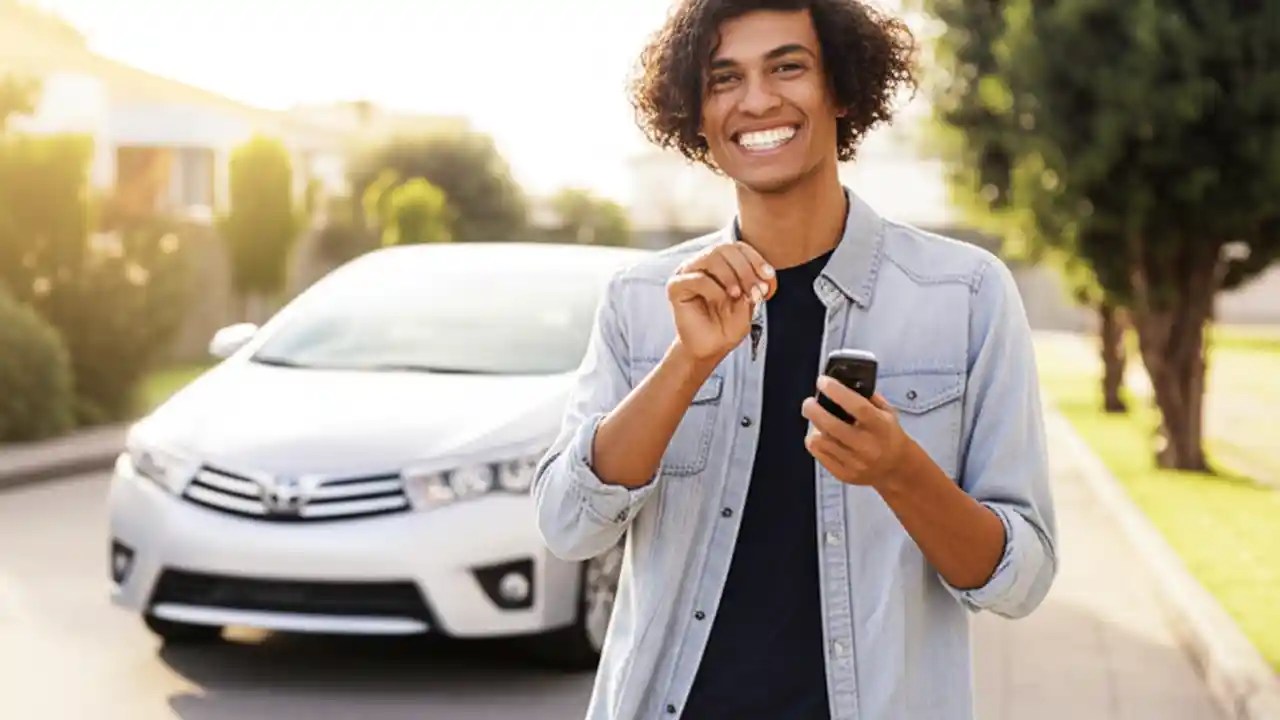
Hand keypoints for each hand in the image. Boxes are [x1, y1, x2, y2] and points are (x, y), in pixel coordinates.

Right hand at [666, 242, 776, 362]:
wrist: (710, 349)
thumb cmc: (728, 326)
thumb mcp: (749, 304)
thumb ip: (753, 286)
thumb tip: (759, 275)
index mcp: (721, 263)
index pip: (738, 247)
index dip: (756, 259)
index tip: (769, 278)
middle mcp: (702, 263)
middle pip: (726, 249)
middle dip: (745, 269)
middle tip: (756, 292)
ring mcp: (687, 273)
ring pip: (711, 257)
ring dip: (731, 276)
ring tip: (739, 295)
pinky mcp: (676, 287)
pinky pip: (698, 278)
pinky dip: (715, 289)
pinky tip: (721, 302)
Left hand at [801, 376, 911, 490]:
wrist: (897, 468)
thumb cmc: (889, 435)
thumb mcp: (888, 412)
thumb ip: (868, 397)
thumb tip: (842, 383)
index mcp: (880, 426)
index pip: (856, 406)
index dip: (836, 392)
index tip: (823, 382)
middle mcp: (867, 446)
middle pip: (831, 425)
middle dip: (814, 410)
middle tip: (809, 402)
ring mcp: (855, 462)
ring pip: (821, 441)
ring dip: (814, 427)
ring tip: (816, 420)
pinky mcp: (844, 474)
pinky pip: (819, 455)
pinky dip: (815, 442)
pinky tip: (820, 436)